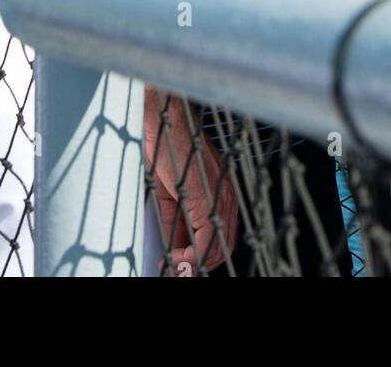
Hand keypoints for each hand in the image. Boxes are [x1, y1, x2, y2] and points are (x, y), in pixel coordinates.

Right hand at [145, 87, 238, 273]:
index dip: (202, 256)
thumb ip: (176, 221)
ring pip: (217, 248)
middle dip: (199, 265)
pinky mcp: (206, 199)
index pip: (221, 236)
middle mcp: (226, 196)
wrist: (163, 121)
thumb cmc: (167, 147)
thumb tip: (175, 248)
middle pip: (223, 247)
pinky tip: (176, 257)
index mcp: (220, 193)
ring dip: (194, 264)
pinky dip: (191, 256)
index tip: (179, 263)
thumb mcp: (170, 193)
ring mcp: (219, 198)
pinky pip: (206, 240)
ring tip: (174, 265)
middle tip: (177, 269)